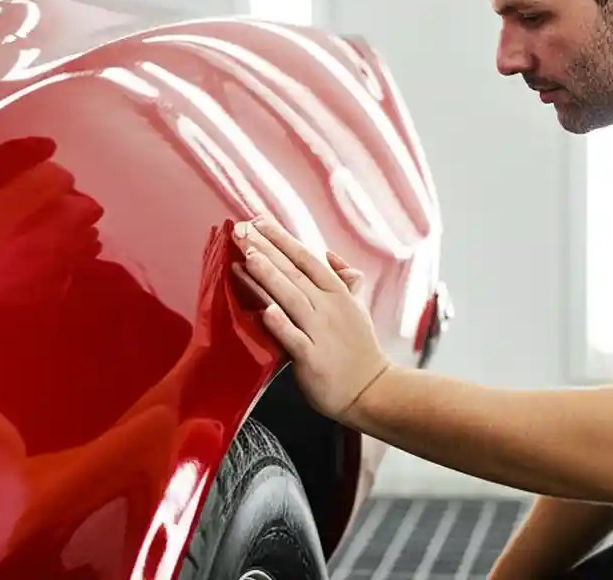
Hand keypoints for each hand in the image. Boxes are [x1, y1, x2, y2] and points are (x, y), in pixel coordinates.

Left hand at [231, 216, 390, 422]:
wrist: (372, 391)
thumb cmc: (359, 349)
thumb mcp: (358, 307)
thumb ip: (346, 279)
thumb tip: (331, 255)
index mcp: (338, 293)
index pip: (306, 258)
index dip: (282, 238)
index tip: (259, 221)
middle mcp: (329, 308)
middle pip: (294, 272)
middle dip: (267, 249)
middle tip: (241, 230)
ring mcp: (321, 333)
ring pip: (292, 299)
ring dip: (269, 277)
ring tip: (248, 256)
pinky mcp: (313, 359)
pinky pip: (295, 339)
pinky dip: (282, 325)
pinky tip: (266, 311)